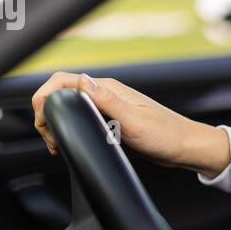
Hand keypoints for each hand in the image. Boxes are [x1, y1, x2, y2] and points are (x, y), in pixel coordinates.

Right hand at [30, 71, 230, 174]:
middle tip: (50, 140)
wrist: (186, 148)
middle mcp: (106, 93)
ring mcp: (108, 105)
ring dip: (56, 121)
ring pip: (69, 105)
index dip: (45, 100)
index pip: (63, 81)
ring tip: (56, 144)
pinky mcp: (111, 119)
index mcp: (108, 88)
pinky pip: (81, 116)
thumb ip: (108, 101)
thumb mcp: (134, 121)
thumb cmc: (166, 136)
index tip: (45, 124)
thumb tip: (83, 81)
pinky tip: (70, 141)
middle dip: (46, 113)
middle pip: (61, 92)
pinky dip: (69, 127)